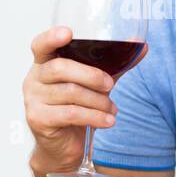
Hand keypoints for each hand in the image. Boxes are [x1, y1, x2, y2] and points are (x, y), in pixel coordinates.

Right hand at [23, 26, 145, 172]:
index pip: (41, 45)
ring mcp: (33, 99)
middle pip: (60, 68)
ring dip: (99, 101)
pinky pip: (71, 114)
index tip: (68, 33)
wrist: (65, 143)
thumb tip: (142, 47)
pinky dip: (95, 117)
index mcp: (45, 64)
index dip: (52, 37)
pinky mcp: (38, 119)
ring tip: (111, 109)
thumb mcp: (97, 83)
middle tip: (109, 85)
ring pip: (70, 93)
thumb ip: (115, 65)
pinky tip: (108, 121)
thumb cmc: (80, 106)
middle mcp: (34, 78)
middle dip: (92, 75)